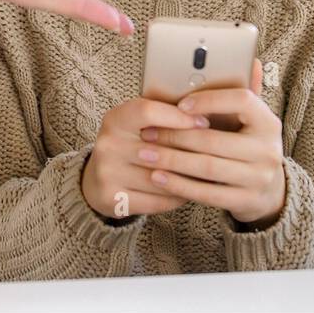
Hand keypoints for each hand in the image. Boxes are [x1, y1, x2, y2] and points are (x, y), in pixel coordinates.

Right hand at [81, 98, 209, 219]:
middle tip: (217, 153)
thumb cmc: (129, 146)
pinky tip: (190, 191)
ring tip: (209, 173)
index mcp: (115, 119)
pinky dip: (178, 196)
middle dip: (191, 152)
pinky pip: (158, 200)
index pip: (148, 111)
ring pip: (162, 178)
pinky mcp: (112, 199)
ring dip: (190, 178)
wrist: (96, 181)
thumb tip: (205, 114)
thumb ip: (163, 116)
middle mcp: (107, 145)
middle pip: (159, 149)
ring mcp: (107, 173)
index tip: (204, 122)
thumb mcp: (137, 125)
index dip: (179, 117)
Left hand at [135, 59, 286, 227]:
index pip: (242, 101)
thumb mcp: (251, 120)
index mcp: (269, 122)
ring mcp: (258, 178)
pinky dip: (179, 185)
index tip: (180, 105)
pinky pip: (206, 193)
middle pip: (214, 139)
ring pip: (207, 167)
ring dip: (171, 160)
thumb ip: (246, 92)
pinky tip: (159, 177)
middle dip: (174, 135)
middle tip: (145, 133)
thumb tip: (250, 60)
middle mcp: (268, 150)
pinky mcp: (245, 201)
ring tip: (145, 154)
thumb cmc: (250, 145)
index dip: (210, 100)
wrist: (270, 191)